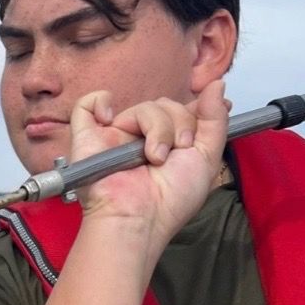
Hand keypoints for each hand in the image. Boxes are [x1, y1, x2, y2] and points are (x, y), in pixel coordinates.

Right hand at [68, 80, 230, 252]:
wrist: (140, 220)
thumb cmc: (171, 200)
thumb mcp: (206, 158)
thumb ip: (215, 120)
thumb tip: (217, 84)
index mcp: (170, 145)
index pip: (182, 111)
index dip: (195, 109)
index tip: (206, 116)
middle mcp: (142, 139)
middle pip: (165, 105)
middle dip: (178, 123)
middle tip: (177, 151)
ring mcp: (115, 138)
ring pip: (142, 107)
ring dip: (157, 126)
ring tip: (154, 156)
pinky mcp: (89, 139)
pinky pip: (87, 105)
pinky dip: (100, 101)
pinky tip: (110, 119)